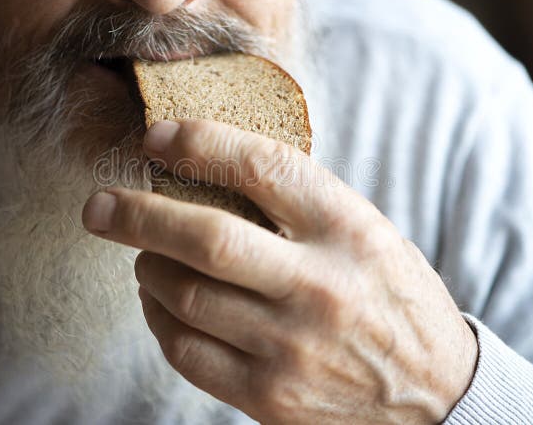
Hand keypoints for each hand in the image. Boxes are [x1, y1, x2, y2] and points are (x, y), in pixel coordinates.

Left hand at [83, 119, 477, 424]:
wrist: (433, 395)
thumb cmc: (391, 297)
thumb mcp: (365, 233)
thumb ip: (297, 204)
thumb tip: (205, 168)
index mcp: (348, 229)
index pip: (261, 167)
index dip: (198, 142)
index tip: (155, 137)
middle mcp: (319, 285)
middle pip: (205, 238)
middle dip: (137, 215)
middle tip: (99, 205)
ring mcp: (291, 346)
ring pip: (184, 295)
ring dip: (147, 266)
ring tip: (144, 254)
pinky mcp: (270, 394)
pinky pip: (185, 350)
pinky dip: (158, 317)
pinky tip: (160, 299)